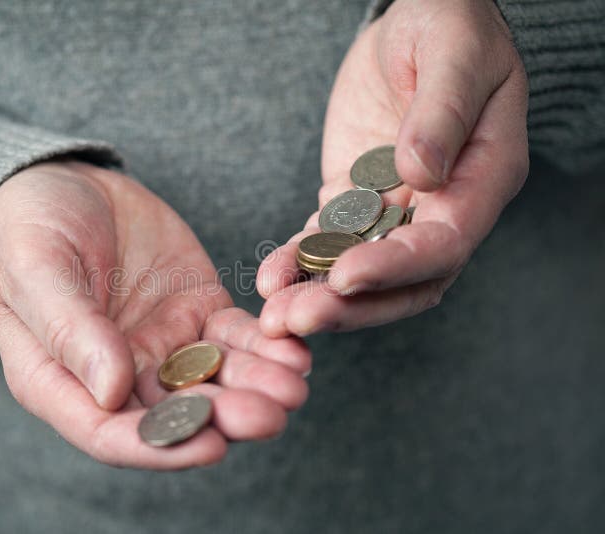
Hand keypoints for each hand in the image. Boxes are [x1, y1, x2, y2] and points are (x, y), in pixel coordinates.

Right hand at [0, 161, 309, 468]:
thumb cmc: (29, 227)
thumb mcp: (36, 270)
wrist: (64, 181)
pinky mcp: (197, 311)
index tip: (210, 444)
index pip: (110, 433)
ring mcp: (162, 345)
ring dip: (254, 387)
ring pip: (213, 380)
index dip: (162, 446)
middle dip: (225, 417)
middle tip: (269, 415)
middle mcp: (117, 375)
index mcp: (61, 380)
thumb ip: (70, 330)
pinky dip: (264, 346)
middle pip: (174, 413)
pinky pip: (234, 337)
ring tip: (294, 386)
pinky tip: (294, 351)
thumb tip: (112, 393)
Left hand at [257, 0, 528, 334]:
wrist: (413, 23)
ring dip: (319, 297)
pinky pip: (329, 241)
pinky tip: (270, 277)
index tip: (346, 277)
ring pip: (364, 272)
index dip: (397, 267)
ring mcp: (399, 209)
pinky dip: (299, 262)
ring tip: (273, 314)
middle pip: (405, 280)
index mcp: (485, 175)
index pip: (447, 242)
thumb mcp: (453, 49)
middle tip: (295, 319)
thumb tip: (423, 172)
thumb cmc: (447, 24)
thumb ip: (443, 108)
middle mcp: (445, 206)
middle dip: (352, 307)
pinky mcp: (358, 200)